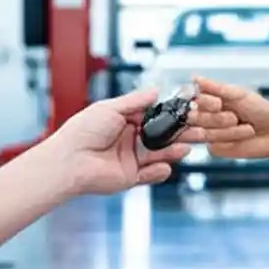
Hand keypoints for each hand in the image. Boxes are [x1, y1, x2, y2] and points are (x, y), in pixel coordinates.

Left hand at [43, 87, 214, 195]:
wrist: (69, 161)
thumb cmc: (83, 131)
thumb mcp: (110, 108)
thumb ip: (136, 101)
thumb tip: (156, 91)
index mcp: (124, 121)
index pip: (154, 118)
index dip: (171, 116)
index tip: (189, 113)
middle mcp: (129, 140)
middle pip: (161, 137)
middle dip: (181, 135)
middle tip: (200, 131)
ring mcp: (130, 159)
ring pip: (159, 155)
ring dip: (174, 151)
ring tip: (188, 148)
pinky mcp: (129, 177)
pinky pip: (150, 175)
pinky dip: (159, 172)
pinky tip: (164, 166)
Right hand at [188, 76, 268, 158]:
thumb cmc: (260, 109)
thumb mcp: (239, 94)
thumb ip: (215, 88)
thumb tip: (195, 78)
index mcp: (209, 100)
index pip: (193, 100)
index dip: (205, 103)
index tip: (218, 103)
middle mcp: (206, 116)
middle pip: (194, 117)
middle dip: (217, 118)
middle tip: (234, 117)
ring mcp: (209, 132)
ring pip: (203, 132)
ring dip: (227, 129)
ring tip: (246, 126)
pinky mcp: (216, 148)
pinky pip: (213, 146)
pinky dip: (231, 139)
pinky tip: (243, 137)